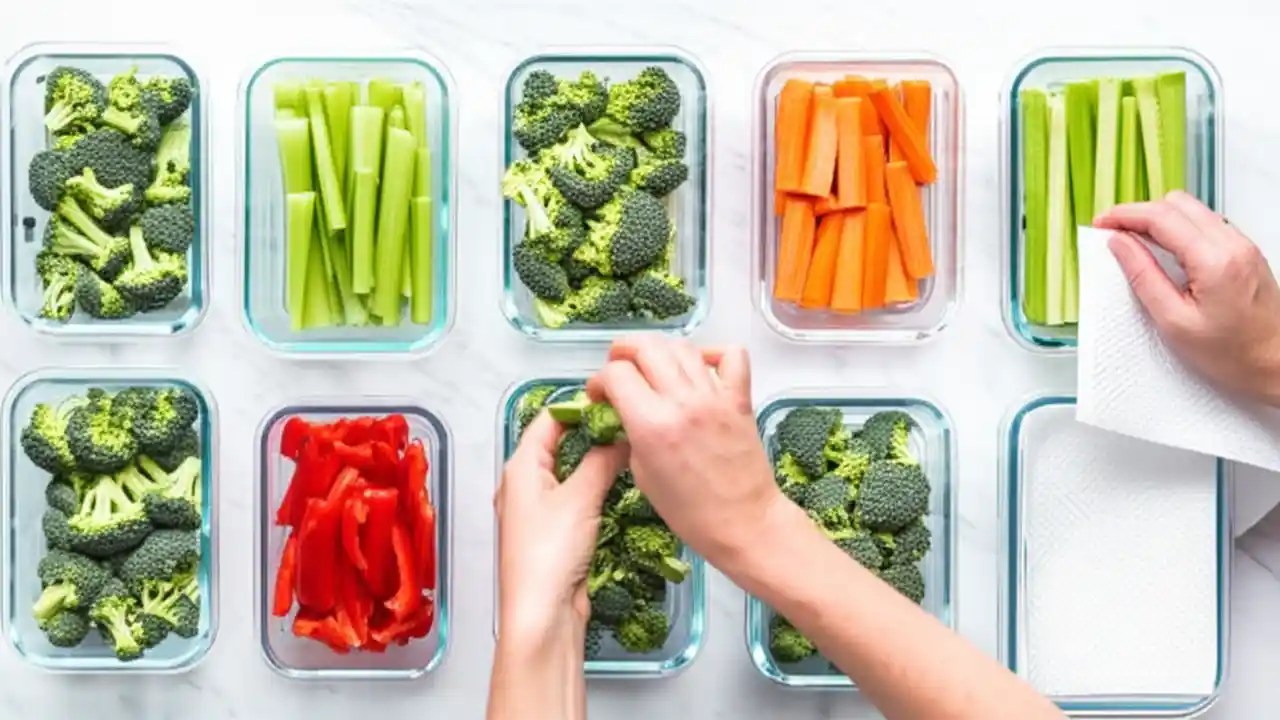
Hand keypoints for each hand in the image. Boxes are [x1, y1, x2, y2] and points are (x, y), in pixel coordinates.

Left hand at [495, 412, 627, 641]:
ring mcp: (540, 510)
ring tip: (631, 448)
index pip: (549, 419)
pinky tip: (621, 486)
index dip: (579, 404)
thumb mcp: (580, 496)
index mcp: (521, 467)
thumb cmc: (550, 553)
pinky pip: (577, 497)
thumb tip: (621, 436)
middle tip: (629, 423)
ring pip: (570, 471)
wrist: (542, 614)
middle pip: (559, 444)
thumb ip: (602, 461)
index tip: (614, 398)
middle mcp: (525, 484)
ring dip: (597, 460)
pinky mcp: (556, 533)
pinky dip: (597, 487)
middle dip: (593, 432)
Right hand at [587, 335, 781, 568]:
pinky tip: (700, 367)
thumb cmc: (690, 512)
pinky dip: (712, 353)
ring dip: (660, 349)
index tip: (599, 394)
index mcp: (651, 424)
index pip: (616, 374)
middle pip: (646, 347)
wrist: (743, 522)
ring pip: (682, 346)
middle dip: (624, 350)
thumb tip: (625, 412)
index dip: (599, 380)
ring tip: (652, 364)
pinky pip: (730, 355)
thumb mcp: (642, 475)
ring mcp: (714, 396)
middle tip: (618, 365)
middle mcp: (682, 401)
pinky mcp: (740, 398)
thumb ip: (632, 434)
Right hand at [1096, 191, 1279, 404]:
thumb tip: (1120, 244)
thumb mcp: (1174, 322)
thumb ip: (1144, 276)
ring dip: (1161, 219)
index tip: (1102, 222)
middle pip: (1178, 204)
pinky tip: (1165, 251)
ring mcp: (1244, 245)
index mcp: (1215, 260)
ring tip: (1136, 242)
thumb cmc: (1233, 354)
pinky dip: (1180, 228)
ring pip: (1193, 209)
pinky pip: (1207, 224)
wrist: (1278, 365)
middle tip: (1115, 231)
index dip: (1125, 215)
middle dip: (1141, 213)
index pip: (1162, 217)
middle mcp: (1234, 244)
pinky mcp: (1246, 253)